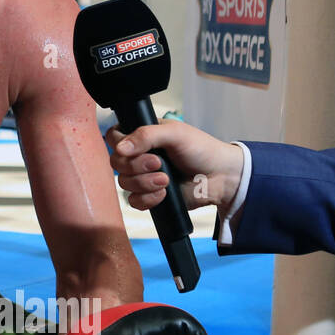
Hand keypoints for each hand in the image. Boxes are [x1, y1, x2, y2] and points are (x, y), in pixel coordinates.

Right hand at [105, 121, 244, 211]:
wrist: (221, 177)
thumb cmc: (201, 149)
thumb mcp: (175, 133)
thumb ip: (145, 135)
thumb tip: (120, 148)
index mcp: (142, 136)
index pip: (113, 137)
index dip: (119, 144)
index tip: (135, 148)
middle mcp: (138, 156)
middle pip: (116, 163)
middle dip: (136, 166)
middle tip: (159, 164)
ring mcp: (143, 177)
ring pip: (124, 183)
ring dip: (145, 182)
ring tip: (166, 180)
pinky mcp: (150, 196)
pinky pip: (134, 201)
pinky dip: (148, 198)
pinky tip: (164, 193)